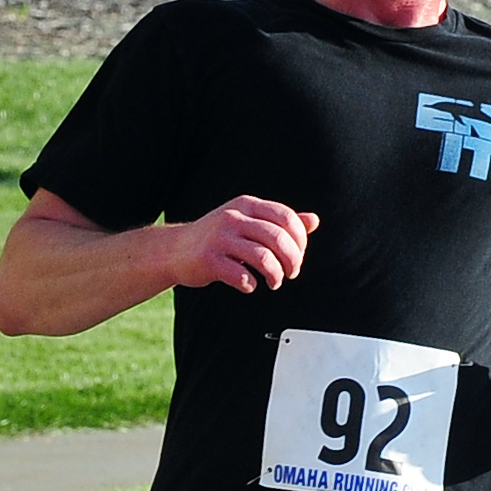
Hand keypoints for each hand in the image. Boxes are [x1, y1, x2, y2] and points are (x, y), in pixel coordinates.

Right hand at [168, 196, 316, 293]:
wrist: (175, 250)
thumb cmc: (219, 237)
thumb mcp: (249, 222)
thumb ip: (280, 222)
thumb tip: (314, 220)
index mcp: (247, 205)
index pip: (286, 217)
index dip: (300, 240)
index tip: (298, 256)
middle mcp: (234, 218)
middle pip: (278, 238)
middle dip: (293, 260)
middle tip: (291, 273)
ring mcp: (220, 238)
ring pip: (263, 258)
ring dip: (276, 275)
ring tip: (274, 282)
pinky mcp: (209, 260)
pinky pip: (240, 275)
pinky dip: (251, 284)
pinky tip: (249, 285)